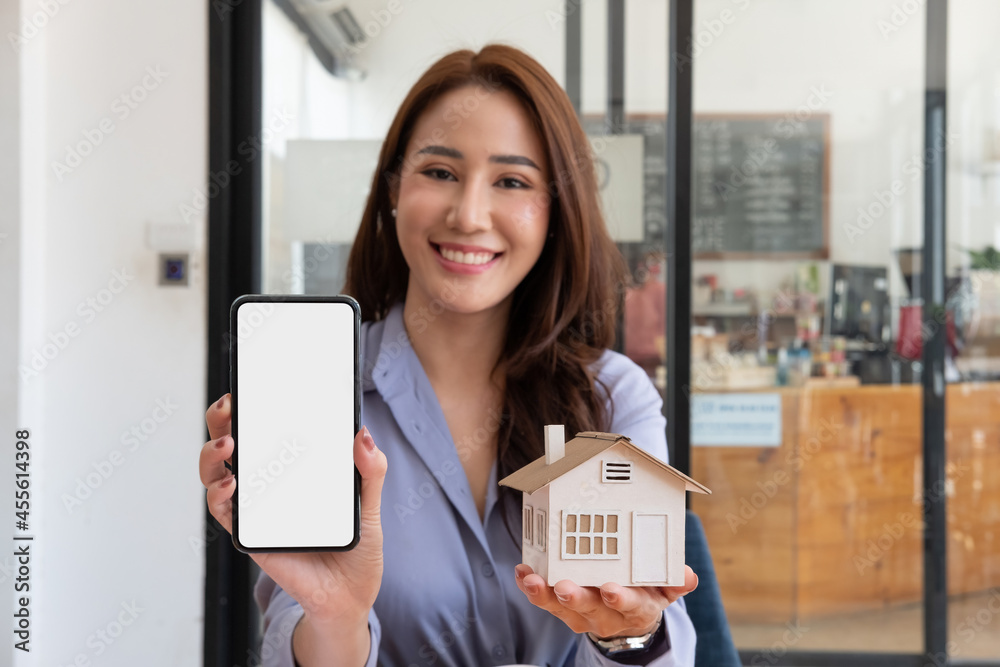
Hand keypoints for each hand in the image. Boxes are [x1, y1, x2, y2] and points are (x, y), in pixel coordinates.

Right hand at [199, 393, 387, 662]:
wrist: (349, 593)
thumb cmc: (355, 544)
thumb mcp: (370, 501)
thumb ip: (370, 469)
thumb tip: (364, 433)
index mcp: (292, 466)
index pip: (264, 426)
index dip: (249, 403)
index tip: (246, 384)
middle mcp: (266, 482)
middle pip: (229, 442)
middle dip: (221, 419)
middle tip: (229, 407)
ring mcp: (254, 507)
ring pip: (215, 473)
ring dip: (212, 455)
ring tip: (228, 446)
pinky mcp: (249, 535)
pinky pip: (224, 512)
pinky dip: (220, 496)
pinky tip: (231, 485)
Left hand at [514, 564, 697, 639]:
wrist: (627, 620)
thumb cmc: (645, 594)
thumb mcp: (665, 591)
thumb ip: (675, 583)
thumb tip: (687, 575)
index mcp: (636, 609)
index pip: (631, 606)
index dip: (621, 598)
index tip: (610, 589)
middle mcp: (607, 614)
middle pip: (591, 609)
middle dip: (576, 598)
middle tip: (565, 588)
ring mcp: (583, 614)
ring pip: (563, 608)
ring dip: (546, 594)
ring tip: (533, 581)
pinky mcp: (564, 609)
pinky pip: (546, 600)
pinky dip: (532, 588)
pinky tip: (523, 574)